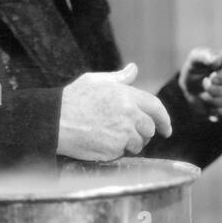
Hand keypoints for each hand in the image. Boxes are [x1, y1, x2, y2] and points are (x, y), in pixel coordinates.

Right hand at [57, 63, 171, 160]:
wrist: (54, 121)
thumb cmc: (73, 99)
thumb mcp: (95, 81)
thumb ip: (119, 78)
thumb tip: (134, 68)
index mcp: (127, 95)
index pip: (156, 107)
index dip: (164, 119)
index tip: (167, 129)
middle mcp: (129, 114)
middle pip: (150, 128)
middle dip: (144, 133)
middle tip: (131, 134)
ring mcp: (123, 133)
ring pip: (139, 143)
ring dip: (130, 144)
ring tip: (110, 137)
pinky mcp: (115, 149)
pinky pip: (124, 153)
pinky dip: (117, 152)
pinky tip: (102, 143)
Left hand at [179, 47, 221, 119]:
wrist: (193, 87)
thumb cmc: (197, 68)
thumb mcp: (196, 57)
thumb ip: (205, 56)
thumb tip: (216, 59)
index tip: (211, 78)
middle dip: (214, 90)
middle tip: (205, 84)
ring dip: (213, 100)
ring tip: (205, 94)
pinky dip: (218, 111)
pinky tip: (212, 104)